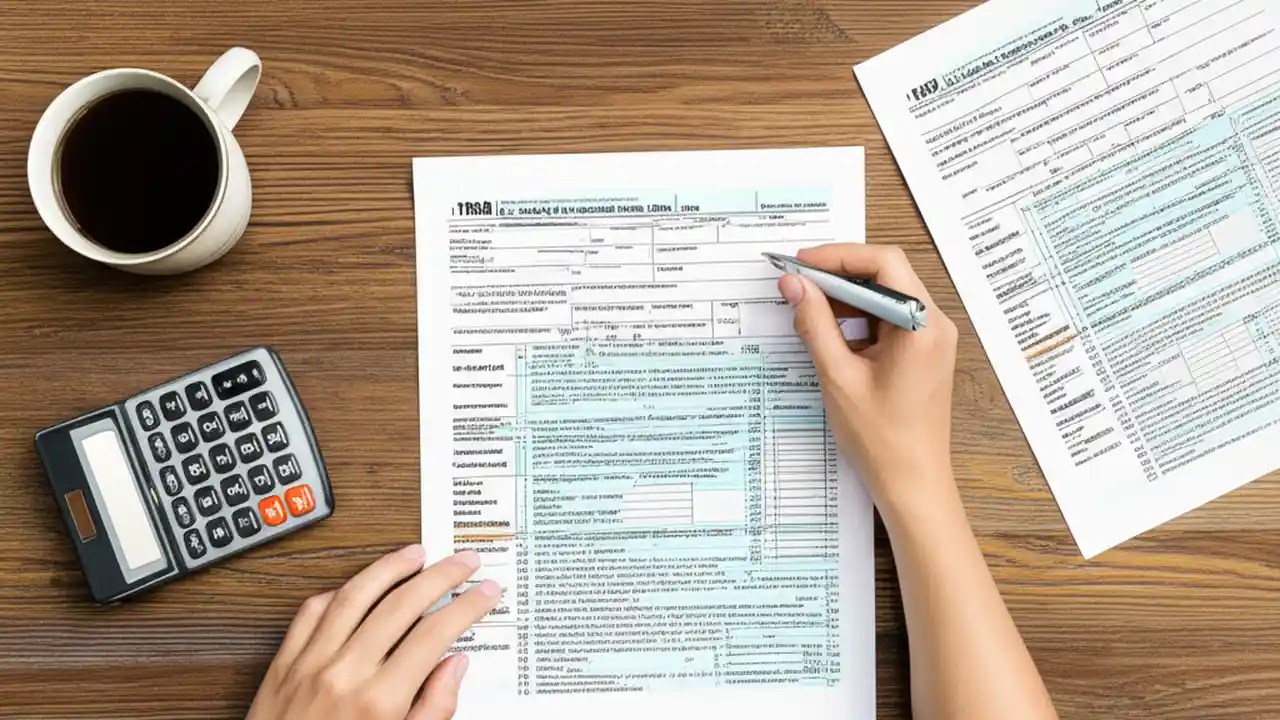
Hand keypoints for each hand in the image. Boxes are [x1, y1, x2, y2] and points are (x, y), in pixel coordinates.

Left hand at [247, 545, 498, 719]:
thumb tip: (455, 666)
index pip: (435, 634)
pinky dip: (339, 591)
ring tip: (416, 553)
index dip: (467, 606)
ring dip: (390, 566)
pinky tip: (359, 585)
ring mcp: (310, 663)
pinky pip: (312, 611)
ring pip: (356, 594)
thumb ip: (433, 709)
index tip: (485, 592)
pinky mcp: (284, 663)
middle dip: (441, 575)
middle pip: (402, 603)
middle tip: (463, 562)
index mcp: (380, 702)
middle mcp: (345, 674)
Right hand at [778, 244, 957, 516]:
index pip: (883, 263)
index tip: (801, 263)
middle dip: (838, 273)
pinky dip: (857, 318)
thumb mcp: (839, 377)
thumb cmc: (882, 439)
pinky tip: (828, 331)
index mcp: (922, 326)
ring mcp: (930, 339)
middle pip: (886, 274)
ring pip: (885, 295)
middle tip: (797, 281)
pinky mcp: (921, 353)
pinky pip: (888, 319)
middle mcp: (934, 325)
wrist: (913, 483)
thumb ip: (814, 325)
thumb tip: (793, 285)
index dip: (838, 256)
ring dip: (846, 297)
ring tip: (806, 307)